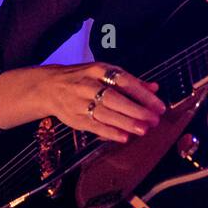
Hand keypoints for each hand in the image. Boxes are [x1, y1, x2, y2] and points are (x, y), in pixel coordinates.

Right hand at [37, 62, 165, 142]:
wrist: (48, 87)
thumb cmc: (84, 79)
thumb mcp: (104, 73)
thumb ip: (130, 81)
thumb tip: (154, 88)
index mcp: (98, 70)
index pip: (124, 81)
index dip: (143, 94)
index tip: (159, 106)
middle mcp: (88, 84)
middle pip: (114, 98)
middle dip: (136, 110)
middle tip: (154, 120)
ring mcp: (78, 101)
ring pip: (104, 113)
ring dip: (125, 123)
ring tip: (143, 130)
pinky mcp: (73, 117)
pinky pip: (93, 126)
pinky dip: (109, 132)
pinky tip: (124, 137)